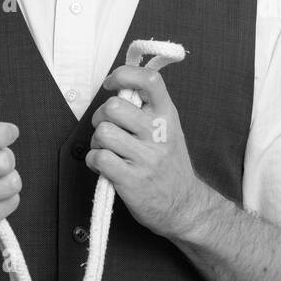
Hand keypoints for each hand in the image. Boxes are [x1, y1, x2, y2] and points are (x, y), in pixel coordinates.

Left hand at [87, 65, 207, 238]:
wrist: (185, 206)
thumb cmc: (170, 165)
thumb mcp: (169, 128)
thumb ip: (148, 106)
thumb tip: (120, 84)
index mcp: (167, 115)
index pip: (149, 80)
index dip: (124, 74)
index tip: (112, 83)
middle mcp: (158, 133)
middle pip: (113, 107)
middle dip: (101, 117)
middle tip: (110, 129)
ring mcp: (146, 157)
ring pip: (103, 133)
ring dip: (98, 142)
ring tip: (110, 151)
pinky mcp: (131, 180)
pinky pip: (98, 158)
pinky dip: (95, 162)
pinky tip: (107, 167)